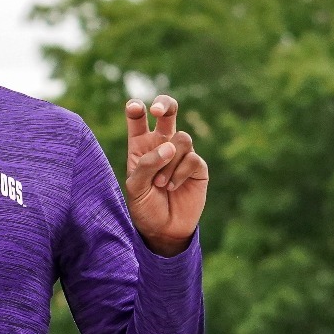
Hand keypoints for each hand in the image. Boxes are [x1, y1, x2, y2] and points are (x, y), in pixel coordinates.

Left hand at [123, 95, 206, 254]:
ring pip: (181, 138)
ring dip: (169, 161)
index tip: (135, 107)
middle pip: (167, 113)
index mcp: (140, 146)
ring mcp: (181, 154)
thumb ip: (147, 164)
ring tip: (160, 183)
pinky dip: (179, 173)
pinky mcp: (197, 166)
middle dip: (164, 104)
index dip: (137, 109)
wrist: (164, 229)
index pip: (138, 120)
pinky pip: (191, 158)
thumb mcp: (135, 187)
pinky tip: (172, 187)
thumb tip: (169, 146)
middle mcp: (162, 145)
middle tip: (158, 110)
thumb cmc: (144, 206)